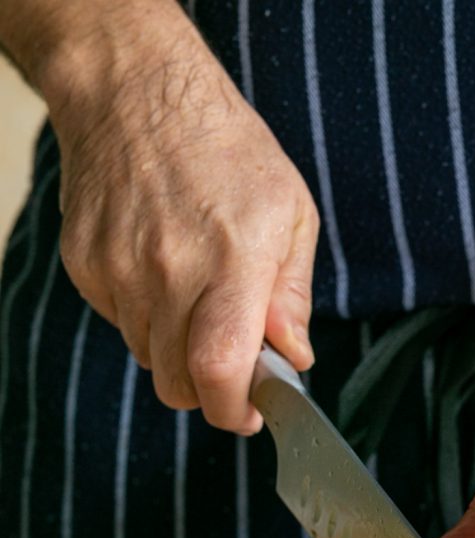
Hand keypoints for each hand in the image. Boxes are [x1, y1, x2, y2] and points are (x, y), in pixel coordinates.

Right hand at [46, 2, 317, 432]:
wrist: (137, 93)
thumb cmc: (228, 150)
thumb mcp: (291, 212)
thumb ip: (292, 295)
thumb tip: (294, 357)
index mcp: (232, 259)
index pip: (220, 369)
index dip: (233, 410)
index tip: (249, 414)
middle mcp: (169, 271)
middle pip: (178, 384)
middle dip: (208, 392)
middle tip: (231, 367)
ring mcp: (119, 270)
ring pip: (149, 358)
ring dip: (178, 350)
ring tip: (197, 296)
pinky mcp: (86, 265)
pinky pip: (120, 323)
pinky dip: (146, 317)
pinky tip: (161, 271)